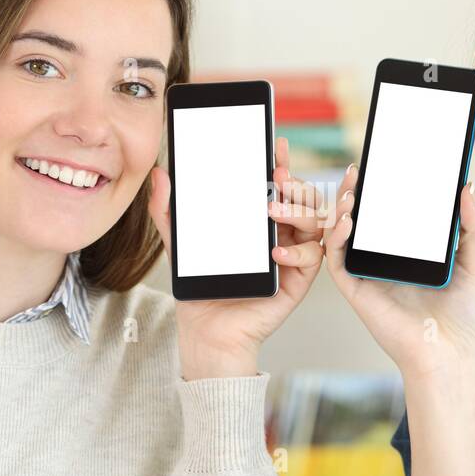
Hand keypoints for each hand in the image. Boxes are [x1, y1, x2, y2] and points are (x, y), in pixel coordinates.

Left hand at [147, 136, 325, 379]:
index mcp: (260, 221)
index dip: (282, 163)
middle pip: (304, 199)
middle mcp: (281, 234)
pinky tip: (275, 249)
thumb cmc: (201, 286)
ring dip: (299, 210)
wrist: (205, 331)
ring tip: (273, 210)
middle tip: (278, 176)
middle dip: (296, 182)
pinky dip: (298, 250)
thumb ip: (168, 210)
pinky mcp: (297, 282)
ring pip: (315, 222)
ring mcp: (292, 256)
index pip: (278, 186)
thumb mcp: (180, 242)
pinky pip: (312, 258)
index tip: (276, 145)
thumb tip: (160, 175)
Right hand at [323, 164, 474, 387]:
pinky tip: (347, 219)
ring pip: (342, 238)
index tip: (384, 166)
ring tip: (350, 186)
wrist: (452, 356)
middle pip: (360, 224)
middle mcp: (383, 265)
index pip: (387, 219)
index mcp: (407, 257)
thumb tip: (467, 188)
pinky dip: (336, 238)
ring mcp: (367, 278)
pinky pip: (337, 261)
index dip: (381, 193)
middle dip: (353, 195)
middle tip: (358, 169)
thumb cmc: (463, 319)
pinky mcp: (357, 292)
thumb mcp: (474, 262)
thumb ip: (472, 225)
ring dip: (340, 209)